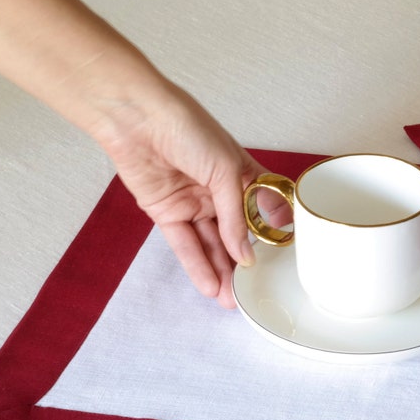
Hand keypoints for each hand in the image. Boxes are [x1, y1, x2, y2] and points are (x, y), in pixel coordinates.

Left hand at [96, 83, 269, 308]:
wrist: (138, 120)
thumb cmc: (188, 129)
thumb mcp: (226, 171)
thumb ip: (236, 217)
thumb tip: (245, 254)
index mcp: (243, 175)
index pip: (264, 211)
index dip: (271, 236)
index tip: (281, 262)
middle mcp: (220, 192)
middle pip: (236, 235)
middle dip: (243, 265)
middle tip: (252, 293)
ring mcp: (194, 203)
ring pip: (211, 245)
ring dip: (221, 272)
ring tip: (231, 299)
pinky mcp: (167, 213)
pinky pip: (185, 245)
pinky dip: (197, 265)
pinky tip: (210, 285)